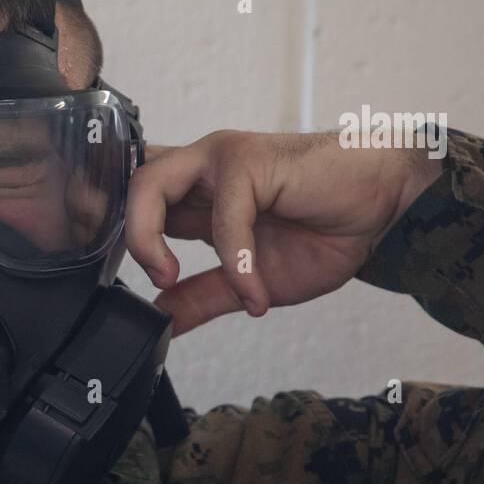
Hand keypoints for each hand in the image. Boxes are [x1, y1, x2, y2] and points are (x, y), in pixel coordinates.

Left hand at [126, 130, 442, 335]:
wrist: (385, 209)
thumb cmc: (326, 230)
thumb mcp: (250, 283)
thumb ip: (202, 297)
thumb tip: (158, 323)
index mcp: (193, 194)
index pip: (128, 202)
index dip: (107, 229)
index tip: (98, 273)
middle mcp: (197, 168)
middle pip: (123, 187)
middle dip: (113, 232)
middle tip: (140, 277)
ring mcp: (220, 159)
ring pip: (150, 184)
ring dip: (149, 239)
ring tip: (171, 277)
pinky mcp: (249, 162)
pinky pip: (224, 218)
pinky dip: (236, 263)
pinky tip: (256, 293)